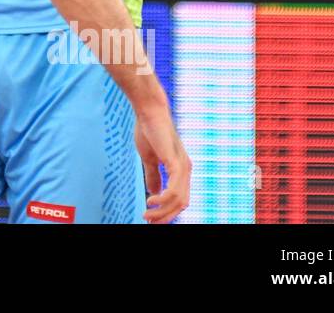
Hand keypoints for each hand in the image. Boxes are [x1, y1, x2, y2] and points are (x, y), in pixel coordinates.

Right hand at [133, 104, 191, 222]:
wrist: (149, 112)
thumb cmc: (149, 131)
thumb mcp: (149, 158)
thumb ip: (153, 175)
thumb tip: (153, 193)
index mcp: (181, 169)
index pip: (180, 198)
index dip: (168, 211)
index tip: (152, 218)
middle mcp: (186, 170)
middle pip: (181, 203)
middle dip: (165, 216)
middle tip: (149, 222)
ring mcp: (183, 167)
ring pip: (178, 200)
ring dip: (162, 211)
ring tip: (147, 215)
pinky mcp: (176, 163)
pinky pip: (174, 190)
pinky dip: (163, 200)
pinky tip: (151, 200)